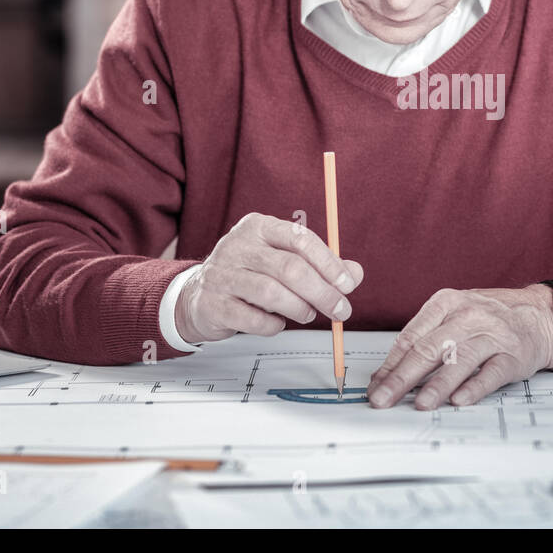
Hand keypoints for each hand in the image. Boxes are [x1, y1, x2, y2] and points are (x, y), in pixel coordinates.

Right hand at [175, 213, 362, 342]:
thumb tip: (354, 273)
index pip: (300, 238)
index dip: (329, 263)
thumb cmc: (249, 275)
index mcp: (259, 227)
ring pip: (271, 293)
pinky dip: (273, 325)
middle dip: (322, 292)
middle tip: (340, 310)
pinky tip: (278, 323)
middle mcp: (238, 245)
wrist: (198, 296)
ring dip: (299, 309)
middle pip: (289, 268)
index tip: (347, 284)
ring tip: (308, 314)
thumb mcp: (284, 260)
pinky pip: (252, 319)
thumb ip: (321, 265)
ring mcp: (221, 274)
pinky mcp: (211, 304)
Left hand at [366, 285, 552, 409]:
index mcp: (446, 303)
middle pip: (429, 348)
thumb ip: (424, 339)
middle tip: (384, 399)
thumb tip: (388, 375)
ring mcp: (492, 335)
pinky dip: (474, 387)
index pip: (411, 337)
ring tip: (420, 404)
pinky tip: (460, 400)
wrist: (540, 315)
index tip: (375, 387)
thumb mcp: (455, 315)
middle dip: (402, 378)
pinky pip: (491, 372)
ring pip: (459, 360)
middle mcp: (468, 316)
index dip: (390, 365)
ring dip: (437, 384)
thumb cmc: (490, 318)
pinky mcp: (513, 355)